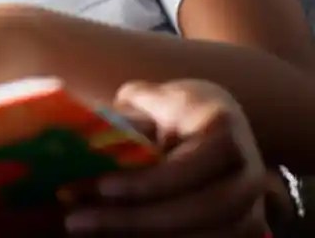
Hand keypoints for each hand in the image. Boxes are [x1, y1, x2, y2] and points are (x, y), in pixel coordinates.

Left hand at [64, 80, 267, 235]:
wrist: (201, 130)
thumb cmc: (164, 112)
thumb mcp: (144, 103)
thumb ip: (125, 121)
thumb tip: (85, 138)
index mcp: (224, 129)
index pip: (192, 165)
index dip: (149, 183)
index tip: (102, 188)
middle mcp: (247, 172)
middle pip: (203, 210)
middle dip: (137, 220)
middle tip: (77, 220)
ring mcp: (251, 208)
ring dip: (143, 237)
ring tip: (84, 228)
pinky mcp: (241, 235)